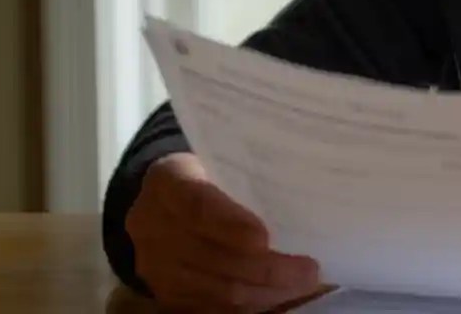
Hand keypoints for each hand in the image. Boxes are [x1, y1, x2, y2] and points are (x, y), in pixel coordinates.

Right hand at [126, 152, 323, 311]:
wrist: (162, 201)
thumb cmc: (209, 173)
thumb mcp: (223, 161)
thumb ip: (250, 176)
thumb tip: (305, 197)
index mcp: (168, 180)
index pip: (196, 203)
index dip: (230, 225)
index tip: (265, 239)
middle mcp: (152, 224)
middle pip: (210, 256)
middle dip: (265, 268)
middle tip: (308, 270)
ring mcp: (155, 264)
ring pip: (215, 288)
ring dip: (264, 292)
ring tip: (301, 285)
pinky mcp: (165, 293)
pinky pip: (211, 307)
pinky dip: (250, 305)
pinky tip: (279, 296)